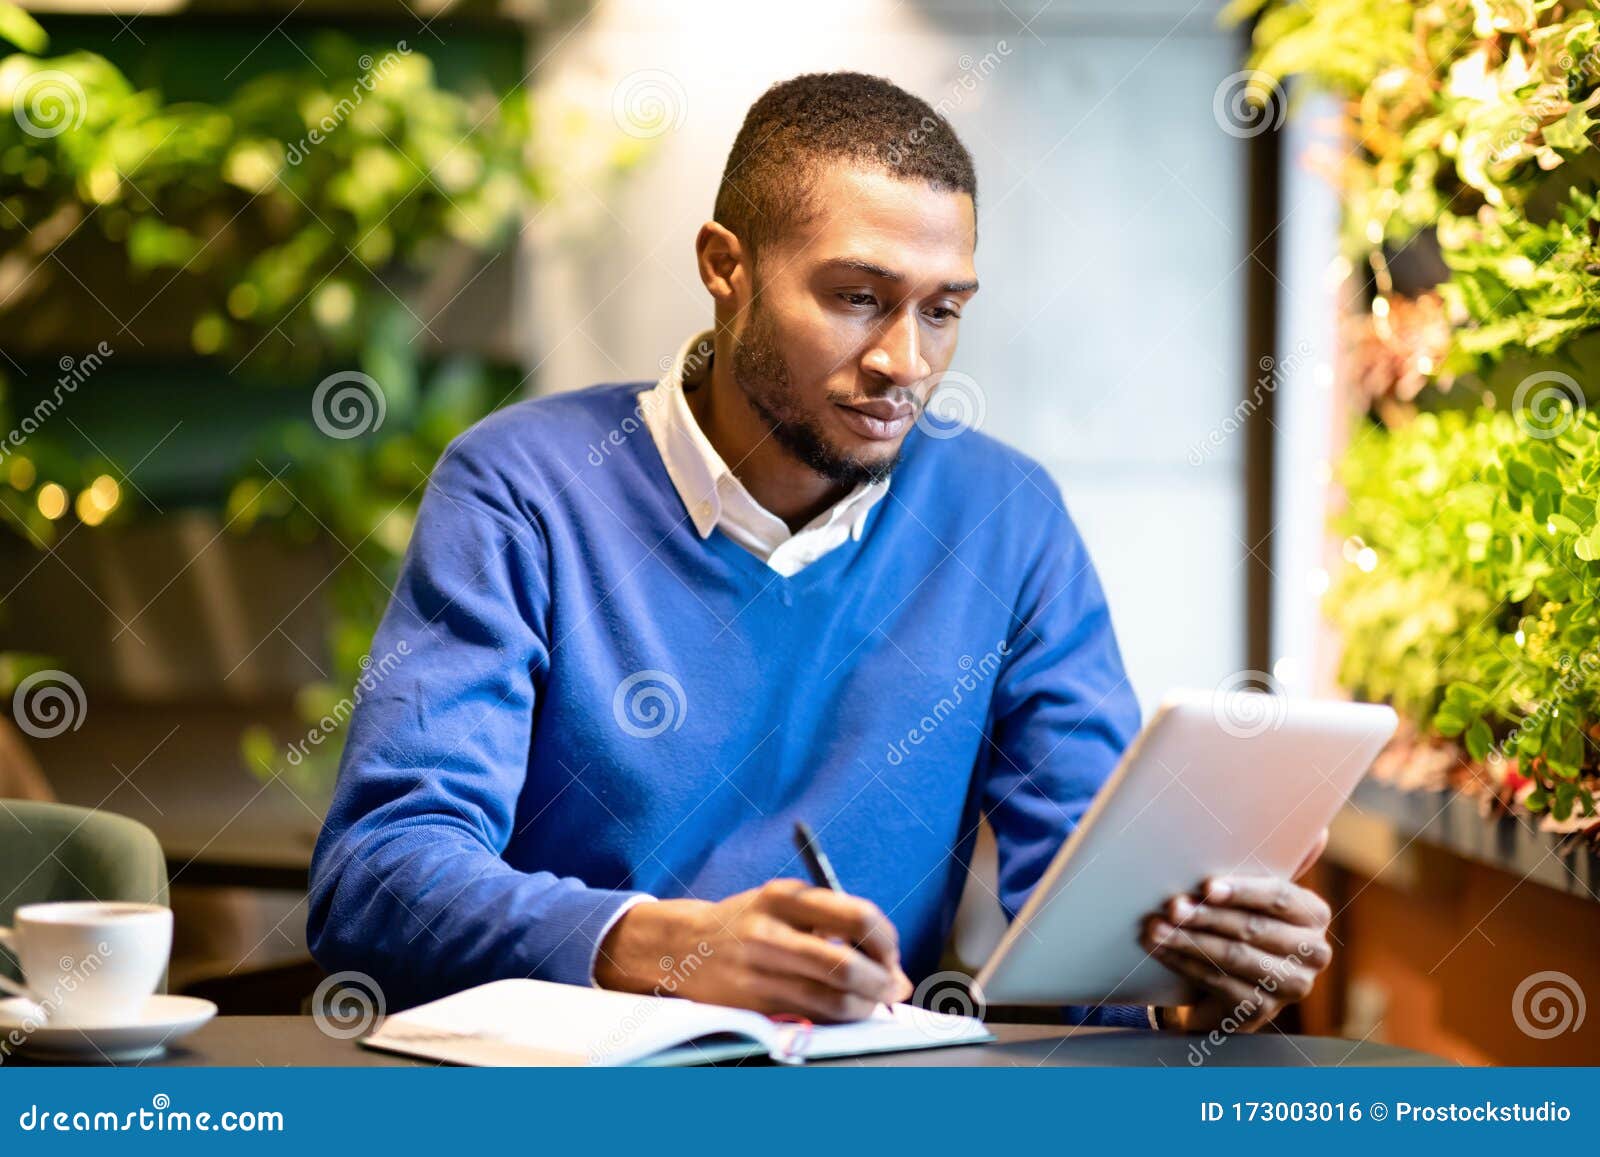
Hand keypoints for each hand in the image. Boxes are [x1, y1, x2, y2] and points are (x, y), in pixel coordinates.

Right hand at [594, 879, 913, 1021]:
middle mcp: (771, 932)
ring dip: (865, 1005)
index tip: (892, 953)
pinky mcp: (754, 1004)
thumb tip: (896, 972)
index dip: (886, 941)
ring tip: (873, 1001)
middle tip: (893, 986)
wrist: (685, 946)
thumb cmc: (751, 923)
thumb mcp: (786, 903)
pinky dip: (840, 1017)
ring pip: (833, 999)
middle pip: (846, 965)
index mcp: (785, 896)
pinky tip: (844, 1008)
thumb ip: (839, 925)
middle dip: (882, 982)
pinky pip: (813, 1016)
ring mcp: (760, 971)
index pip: (857, 917)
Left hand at [1142, 828, 1333, 1032]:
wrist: (1228, 981)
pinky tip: (1161, 950)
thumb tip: (1320, 830)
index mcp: (1314, 914)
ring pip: (1234, 957)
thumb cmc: (1241, 922)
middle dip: (1207, 916)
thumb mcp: (1255, 892)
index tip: (1207, 885)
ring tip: (1156, 927)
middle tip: (1172, 906)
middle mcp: (1313, 953)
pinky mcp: (1263, 1010)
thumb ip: (1280, 861)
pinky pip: (1219, 982)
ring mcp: (1291, 985)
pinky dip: (1185, 963)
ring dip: (1189, 940)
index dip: (1243, 891)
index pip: (1280, 898)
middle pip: (1254, 929)